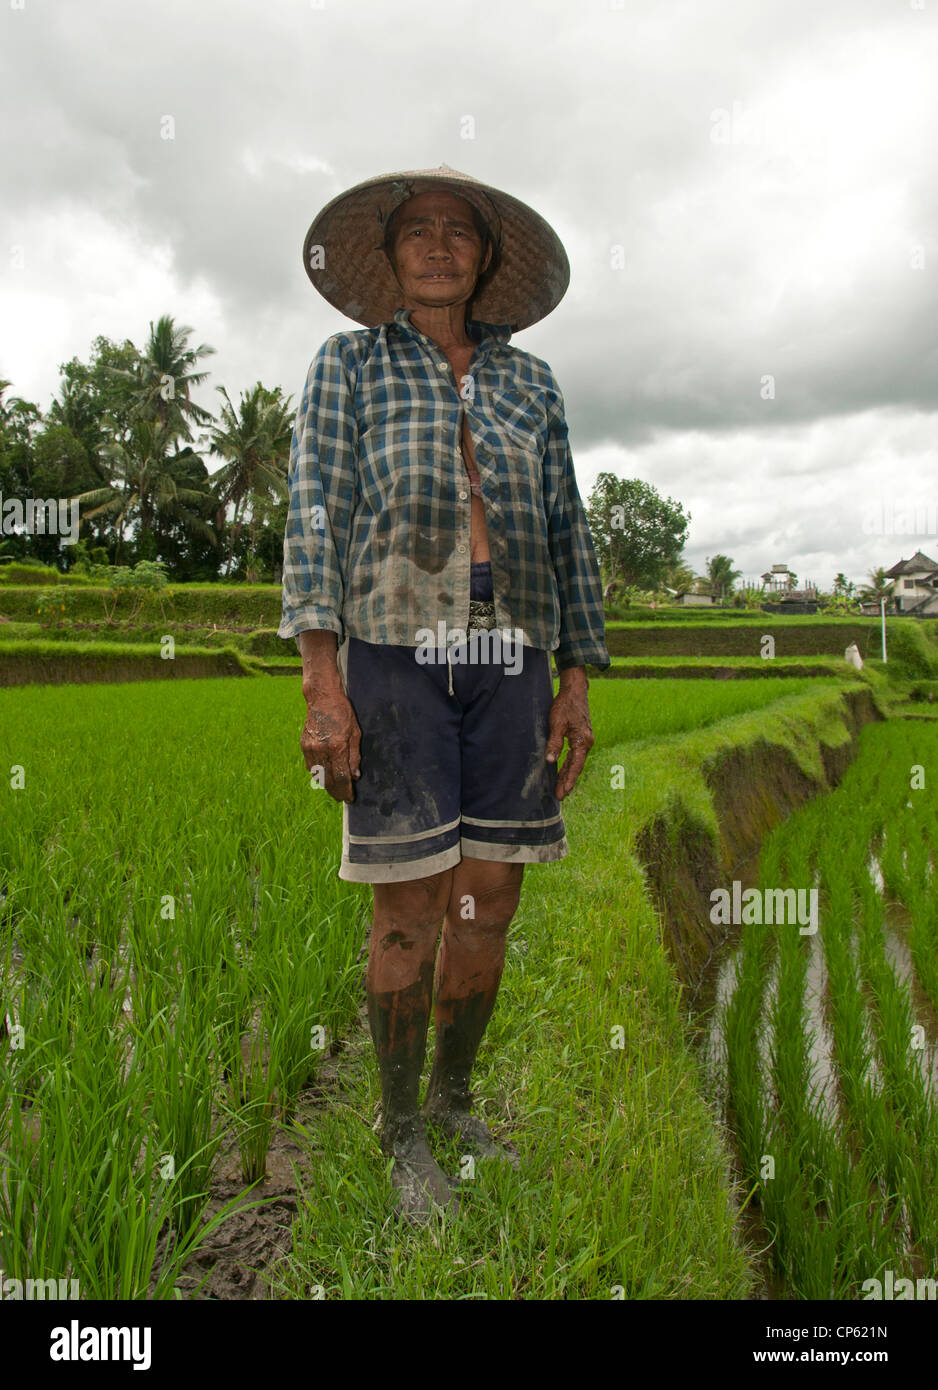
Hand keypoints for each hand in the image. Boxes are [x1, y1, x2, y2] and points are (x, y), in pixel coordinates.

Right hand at [301, 691, 361, 802]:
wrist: (322, 698)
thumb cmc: (342, 713)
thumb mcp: (356, 733)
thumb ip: (354, 756)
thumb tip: (355, 775)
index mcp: (337, 747)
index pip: (341, 777)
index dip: (346, 790)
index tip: (350, 798)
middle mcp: (321, 750)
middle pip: (328, 780)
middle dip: (336, 792)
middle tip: (342, 798)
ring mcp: (310, 748)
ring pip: (317, 775)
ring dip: (326, 785)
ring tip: (334, 789)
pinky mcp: (304, 745)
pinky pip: (310, 766)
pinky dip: (318, 773)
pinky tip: (324, 775)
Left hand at [545, 673, 593, 800]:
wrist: (575, 690)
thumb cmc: (566, 705)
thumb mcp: (557, 724)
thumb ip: (554, 743)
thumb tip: (550, 761)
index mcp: (583, 741)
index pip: (575, 766)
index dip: (569, 780)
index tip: (563, 793)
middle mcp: (587, 742)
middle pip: (576, 766)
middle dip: (568, 781)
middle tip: (560, 795)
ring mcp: (585, 739)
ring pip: (576, 761)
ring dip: (568, 774)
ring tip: (560, 787)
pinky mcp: (581, 736)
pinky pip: (575, 754)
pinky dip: (569, 764)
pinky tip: (562, 770)